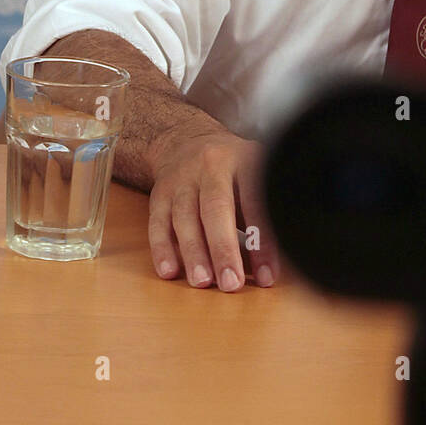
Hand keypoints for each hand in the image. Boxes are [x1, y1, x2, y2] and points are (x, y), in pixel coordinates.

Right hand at [147, 127, 279, 290]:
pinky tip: (170, 272)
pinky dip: (163, 249)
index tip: (267, 276)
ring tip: (203, 283)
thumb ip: (259, 221)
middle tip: (231, 284)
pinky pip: (158, 223)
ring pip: (185, 217)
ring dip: (193, 253)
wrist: (186, 140)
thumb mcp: (253, 181)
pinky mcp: (159, 192)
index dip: (262, 242)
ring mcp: (182, 178)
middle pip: (216, 208)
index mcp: (245, 160)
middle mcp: (212, 165)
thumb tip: (266, 272)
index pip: (254, 203)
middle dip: (223, 249)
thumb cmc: (230, 171)